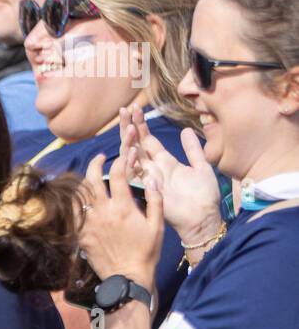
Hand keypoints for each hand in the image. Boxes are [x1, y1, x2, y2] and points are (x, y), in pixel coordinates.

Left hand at [79, 135, 163, 287]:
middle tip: (100, 158)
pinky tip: (80, 198)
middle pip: (92, 179)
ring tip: (90, 177)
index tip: (124, 155)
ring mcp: (89, 222)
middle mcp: (103, 211)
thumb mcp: (157, 226)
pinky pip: (72, 213)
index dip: (121, 160)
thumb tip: (152, 179)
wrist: (127, 276)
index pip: (118, 174)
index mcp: (123, 207)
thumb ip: (155, 200)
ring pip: (79, 194)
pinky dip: (75, 202)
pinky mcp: (80, 234)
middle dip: (96, 163)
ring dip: (84, 181)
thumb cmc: (146, 252)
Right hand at [125, 106, 221, 245]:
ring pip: (131, 155)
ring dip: (128, 140)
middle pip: (135, 144)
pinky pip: (132, 174)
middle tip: (125, 110)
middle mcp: (153, 168)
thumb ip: (193, 149)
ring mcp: (148, 178)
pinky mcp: (146, 189)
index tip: (135, 110)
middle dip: (129, 127)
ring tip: (128, 124)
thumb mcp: (202, 167)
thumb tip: (187, 130)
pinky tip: (132, 148)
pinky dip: (130, 162)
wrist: (203, 218)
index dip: (141, 125)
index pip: (148, 140)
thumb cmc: (204, 196)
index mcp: (165, 162)